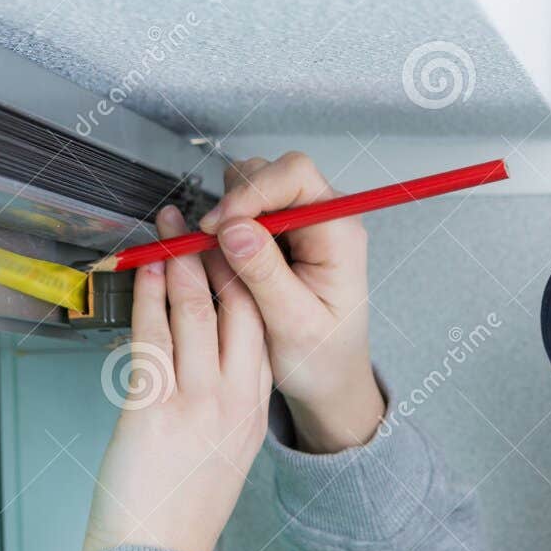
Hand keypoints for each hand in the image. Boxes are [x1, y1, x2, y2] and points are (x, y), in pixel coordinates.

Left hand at [80, 205, 272, 550]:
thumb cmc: (179, 515)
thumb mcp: (221, 457)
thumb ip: (222, 410)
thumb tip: (201, 369)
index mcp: (252, 414)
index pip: (262, 330)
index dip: (249, 282)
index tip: (235, 250)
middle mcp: (233, 403)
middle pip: (238, 312)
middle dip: (219, 259)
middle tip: (201, 224)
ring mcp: (196, 404)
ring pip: (195, 315)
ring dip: (180, 265)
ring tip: (168, 232)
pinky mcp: (152, 408)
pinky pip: (151, 337)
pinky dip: (147, 296)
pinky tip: (142, 270)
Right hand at [199, 151, 384, 453]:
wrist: (329, 378)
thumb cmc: (323, 358)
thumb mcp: (293, 324)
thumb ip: (265, 274)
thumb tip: (235, 229)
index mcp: (339, 234)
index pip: (295, 175)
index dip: (251, 192)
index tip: (218, 227)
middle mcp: (325, 218)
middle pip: (269, 173)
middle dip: (234, 202)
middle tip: (211, 244)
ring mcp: (303, 223)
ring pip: (252, 187)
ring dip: (228, 215)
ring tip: (223, 259)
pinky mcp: (283, 234)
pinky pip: (246, 212)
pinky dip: (226, 229)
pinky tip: (225, 262)